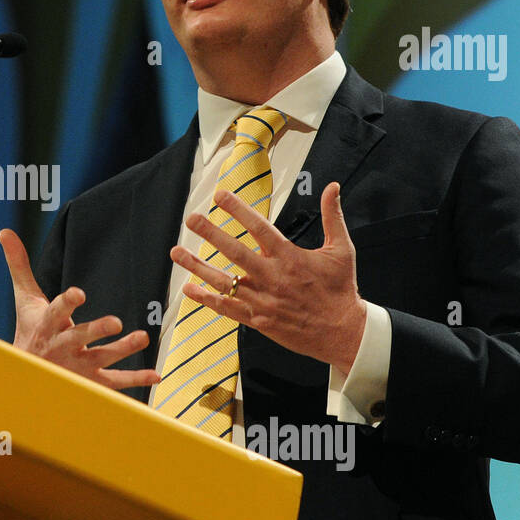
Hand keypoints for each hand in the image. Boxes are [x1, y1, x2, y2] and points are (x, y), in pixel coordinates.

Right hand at [0, 228, 161, 390]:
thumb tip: (4, 232)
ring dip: (122, 349)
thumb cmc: (30, 330)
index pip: (56, 311)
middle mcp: (62, 346)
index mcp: (47, 324)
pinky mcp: (91, 380)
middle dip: (96, 329)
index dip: (67, 302)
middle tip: (116, 322)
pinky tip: (155, 374)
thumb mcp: (25, 299)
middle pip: (79, 336)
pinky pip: (113, 382)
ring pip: (101, 358)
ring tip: (142, 338)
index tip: (79, 293)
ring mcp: (78, 365)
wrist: (27, 375)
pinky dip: (134, 379)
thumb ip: (19, 266)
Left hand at [171, 182, 367, 374]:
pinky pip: (227, 308)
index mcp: (290, 257)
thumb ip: (332, 216)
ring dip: (198, 266)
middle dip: (211, 234)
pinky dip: (206, 299)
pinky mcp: (258, 319)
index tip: (220, 195)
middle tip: (191, 219)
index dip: (238, 209)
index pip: (259, 227)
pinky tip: (189, 289)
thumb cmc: (341, 290)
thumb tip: (332, 187)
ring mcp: (263, 300)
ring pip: (224, 282)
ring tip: (176, 252)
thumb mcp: (342, 249)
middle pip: (235, 252)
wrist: (343, 333)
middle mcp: (272, 277)